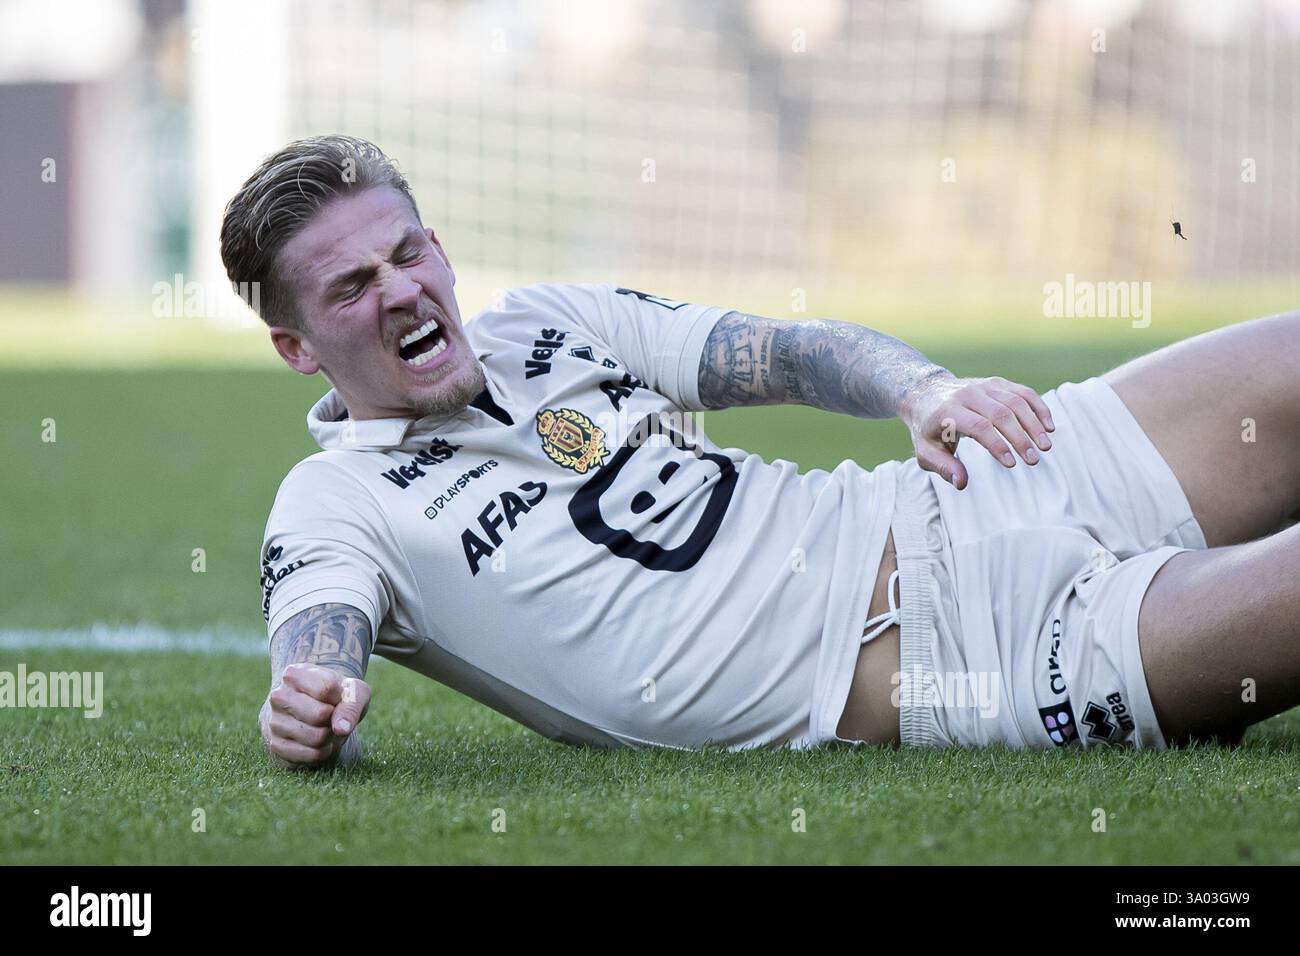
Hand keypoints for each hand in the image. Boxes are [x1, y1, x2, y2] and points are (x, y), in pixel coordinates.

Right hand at [260, 663, 370, 768]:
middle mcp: (279, 696)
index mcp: (294, 674)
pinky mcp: (276, 746)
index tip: (337, 696)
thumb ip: (353, 704)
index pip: (327, 688)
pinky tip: (319, 742)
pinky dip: (323, 751)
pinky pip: (310, 755)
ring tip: (326, 727)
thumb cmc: (337, 697)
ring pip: (316, 737)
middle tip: (332, 715)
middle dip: (335, 718)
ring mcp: (274, 722)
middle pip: (319, 715)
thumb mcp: (354, 691)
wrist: (319, 711)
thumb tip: (341, 728)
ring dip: (330, 736)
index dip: (341, 697)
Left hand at [900, 374, 1054, 489]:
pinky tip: (1049, 427)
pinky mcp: (997, 383)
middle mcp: (968, 394)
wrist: (925, 393)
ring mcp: (984, 386)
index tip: (1012, 464)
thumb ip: (943, 467)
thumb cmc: (928, 429)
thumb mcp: (926, 451)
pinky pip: (1022, 392)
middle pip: (1001, 413)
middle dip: (1020, 438)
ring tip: (1046, 446)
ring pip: (1015, 401)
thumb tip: (962, 483)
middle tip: (1034, 460)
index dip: (997, 444)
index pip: (978, 426)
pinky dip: (1039, 408)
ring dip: (1034, 423)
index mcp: (948, 411)